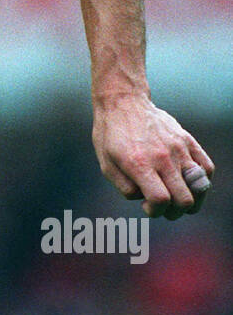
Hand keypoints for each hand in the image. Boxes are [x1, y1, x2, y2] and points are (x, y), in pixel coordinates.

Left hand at [92, 93, 213, 218]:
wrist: (123, 102)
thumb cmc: (111, 135)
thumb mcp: (106, 165)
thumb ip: (125, 189)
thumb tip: (145, 200)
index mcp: (139, 164)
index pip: (161, 199)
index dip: (156, 211)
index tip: (147, 206)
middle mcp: (162, 157)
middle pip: (184, 198)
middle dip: (174, 212)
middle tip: (163, 207)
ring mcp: (178, 148)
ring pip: (200, 186)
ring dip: (192, 200)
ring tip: (179, 199)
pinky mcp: (187, 140)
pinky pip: (207, 167)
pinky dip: (202, 181)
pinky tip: (188, 182)